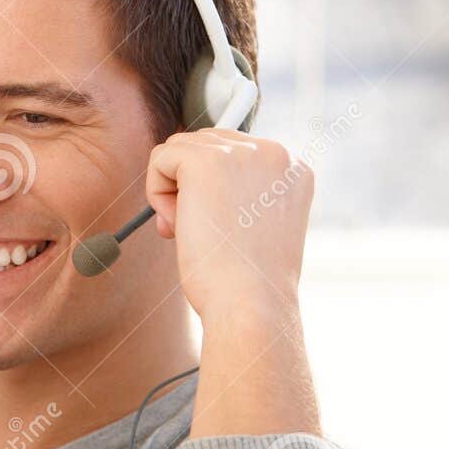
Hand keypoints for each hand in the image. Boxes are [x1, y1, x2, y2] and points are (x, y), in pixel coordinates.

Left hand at [146, 129, 311, 328]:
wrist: (251, 305)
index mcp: (292, 170)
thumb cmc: (249, 282)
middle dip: (189, 188)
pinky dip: (155, 193)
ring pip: (179, 149)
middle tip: (195, 232)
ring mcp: (243, 152)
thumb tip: (186, 182)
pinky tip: (176, 226)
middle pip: (205, 144)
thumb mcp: (257, 225)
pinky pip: (160, 158)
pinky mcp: (206, 161)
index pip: (235, 154)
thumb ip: (237, 194)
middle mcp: (275, 152)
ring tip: (189, 231)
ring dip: (172, 192)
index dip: (212, 190)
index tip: (218, 228)